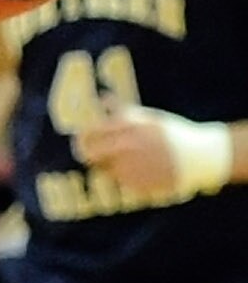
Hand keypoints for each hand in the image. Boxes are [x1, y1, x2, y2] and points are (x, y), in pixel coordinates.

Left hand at [75, 107, 234, 203]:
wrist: (200, 157)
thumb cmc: (172, 134)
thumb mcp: (150, 118)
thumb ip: (122, 111)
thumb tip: (101, 98)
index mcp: (130, 127)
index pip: (90, 133)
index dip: (82, 136)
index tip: (82, 138)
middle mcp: (127, 147)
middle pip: (89, 154)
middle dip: (87, 152)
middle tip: (92, 152)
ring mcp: (131, 167)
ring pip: (103, 168)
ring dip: (108, 164)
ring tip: (129, 159)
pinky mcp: (136, 185)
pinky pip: (119, 181)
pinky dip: (123, 176)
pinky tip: (141, 169)